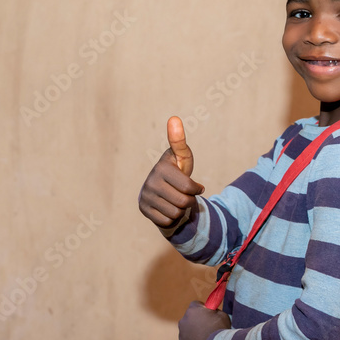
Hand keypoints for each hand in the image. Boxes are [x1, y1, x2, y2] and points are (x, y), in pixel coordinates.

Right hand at [138, 116, 204, 230]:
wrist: (162, 190)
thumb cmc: (177, 170)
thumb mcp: (183, 157)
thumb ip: (179, 141)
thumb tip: (174, 118)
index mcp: (161, 168)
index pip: (189, 188)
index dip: (196, 189)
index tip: (196, 187)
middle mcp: (150, 182)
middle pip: (183, 202)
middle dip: (189, 200)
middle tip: (184, 194)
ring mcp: (145, 196)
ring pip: (175, 213)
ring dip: (180, 209)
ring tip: (176, 200)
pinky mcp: (143, 210)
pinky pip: (166, 221)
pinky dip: (171, 217)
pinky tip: (168, 207)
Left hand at [177, 301, 230, 339]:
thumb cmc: (220, 331)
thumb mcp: (222, 315)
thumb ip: (214, 311)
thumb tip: (211, 311)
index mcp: (192, 311)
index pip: (195, 305)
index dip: (203, 309)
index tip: (208, 314)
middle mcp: (183, 322)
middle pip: (189, 319)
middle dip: (197, 322)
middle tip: (208, 328)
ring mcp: (181, 336)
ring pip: (187, 332)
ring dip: (194, 334)